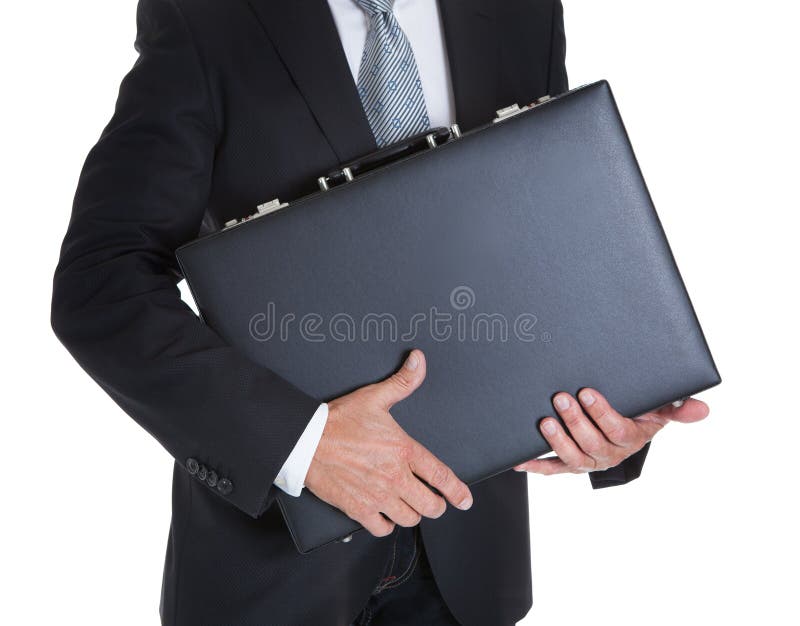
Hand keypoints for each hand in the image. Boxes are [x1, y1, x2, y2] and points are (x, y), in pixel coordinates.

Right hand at [304, 350, 472, 536]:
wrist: (305, 441)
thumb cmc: (339, 420)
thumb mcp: (374, 397)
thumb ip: (402, 382)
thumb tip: (419, 361)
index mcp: (403, 451)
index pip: (441, 476)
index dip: (457, 491)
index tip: (465, 500)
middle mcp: (394, 477)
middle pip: (430, 506)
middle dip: (435, 505)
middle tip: (432, 500)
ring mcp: (377, 496)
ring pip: (410, 519)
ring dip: (412, 513)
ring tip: (407, 504)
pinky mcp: (358, 509)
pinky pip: (382, 528)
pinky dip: (386, 524)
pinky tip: (385, 514)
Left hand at [514, 389, 708, 474]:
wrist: (625, 431)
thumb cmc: (640, 415)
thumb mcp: (660, 410)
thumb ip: (678, 408)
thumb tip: (702, 409)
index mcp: (630, 439)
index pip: (617, 429)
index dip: (601, 413)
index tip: (586, 392)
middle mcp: (608, 454)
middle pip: (591, 443)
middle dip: (574, 421)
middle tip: (560, 399)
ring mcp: (587, 461)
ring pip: (572, 457)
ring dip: (556, 441)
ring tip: (544, 421)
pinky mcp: (568, 464)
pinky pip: (551, 468)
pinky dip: (534, 465)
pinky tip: (518, 459)